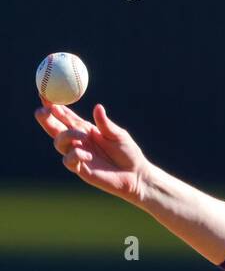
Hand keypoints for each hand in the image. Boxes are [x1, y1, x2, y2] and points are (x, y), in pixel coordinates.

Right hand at [33, 101, 149, 203]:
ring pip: (59, 142)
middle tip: (43, 111)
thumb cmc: (128, 152)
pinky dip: (75, 155)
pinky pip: (68, 160)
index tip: (45, 95)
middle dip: (45, 118)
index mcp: (85, 129)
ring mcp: (78, 155)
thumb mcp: (118, 135)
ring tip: (83, 135)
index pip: (65, 115)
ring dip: (66, 135)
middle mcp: (78, 141)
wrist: (135, 175)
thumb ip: (105, 124)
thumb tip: (98, 107)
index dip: (53, 105)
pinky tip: (88, 156)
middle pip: (54, 128)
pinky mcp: (81, 169)